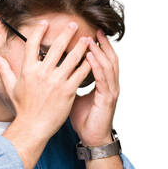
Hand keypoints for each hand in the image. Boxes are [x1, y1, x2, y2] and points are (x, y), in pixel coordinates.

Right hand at [0, 20, 91, 152]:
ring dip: (80, 46)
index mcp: (28, 70)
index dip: (39, 30)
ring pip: (72, 58)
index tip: (46, 23)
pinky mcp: (68, 91)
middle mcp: (42, 73)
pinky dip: (87, 64)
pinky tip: (92, 58)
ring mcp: (56, 82)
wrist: (33, 127)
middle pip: (56, 46)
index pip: (32, 43)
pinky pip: (80, 73)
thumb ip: (6, 72)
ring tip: (87, 39)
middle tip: (73, 25)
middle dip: (66, 33)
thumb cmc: (23, 109)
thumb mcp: (12, 89)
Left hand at [69, 30, 118, 145]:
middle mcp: (109, 84)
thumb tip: (56, 72)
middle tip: (95, 30)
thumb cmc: (84, 119)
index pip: (102, 60)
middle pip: (109, 58)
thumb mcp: (74, 97)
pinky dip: (97, 66)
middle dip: (102, 44)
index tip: (89, 33)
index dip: (98, 47)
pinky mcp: (108, 98)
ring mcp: (111, 90)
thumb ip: (69, 82)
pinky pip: (103, 78)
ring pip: (108, 65)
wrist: (92, 138)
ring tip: (91, 39)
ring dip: (99, 51)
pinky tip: (90, 57)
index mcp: (103, 83)